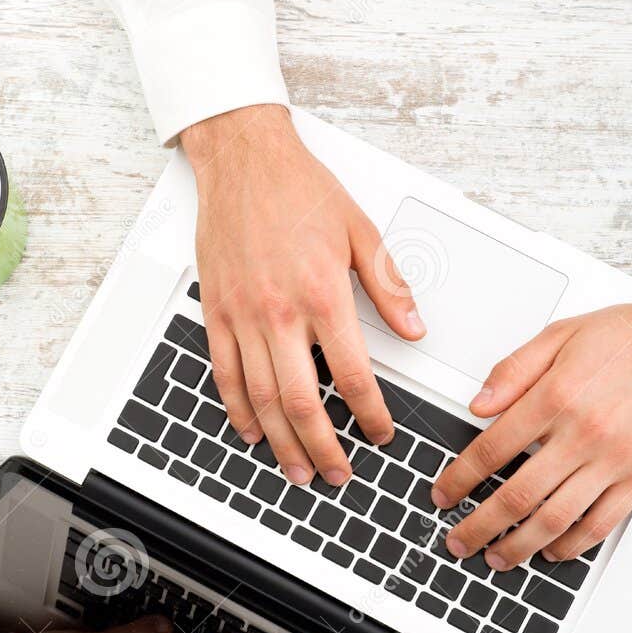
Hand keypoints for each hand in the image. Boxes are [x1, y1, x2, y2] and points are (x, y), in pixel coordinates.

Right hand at [182, 104, 425, 484]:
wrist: (243, 158)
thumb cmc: (299, 188)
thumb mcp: (361, 230)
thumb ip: (389, 286)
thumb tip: (414, 328)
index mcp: (323, 293)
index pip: (352, 374)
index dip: (369, 414)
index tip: (380, 434)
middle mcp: (280, 311)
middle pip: (302, 401)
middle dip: (323, 448)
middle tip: (338, 474)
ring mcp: (242, 315)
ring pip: (261, 398)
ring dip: (281, 443)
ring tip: (299, 470)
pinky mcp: (217, 311)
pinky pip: (225, 373)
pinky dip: (238, 410)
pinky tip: (253, 431)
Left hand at [433, 250, 631, 568]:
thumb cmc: (630, 336)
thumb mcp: (560, 335)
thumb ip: (513, 371)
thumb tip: (477, 406)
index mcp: (556, 397)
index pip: (492, 450)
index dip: (459, 479)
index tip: (443, 495)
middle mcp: (584, 433)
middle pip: (517, 495)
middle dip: (479, 525)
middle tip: (457, 540)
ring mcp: (615, 460)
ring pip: (556, 519)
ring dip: (519, 546)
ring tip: (496, 557)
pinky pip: (600, 524)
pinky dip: (570, 546)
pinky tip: (550, 550)